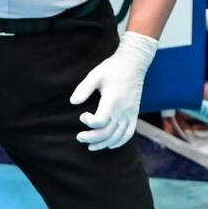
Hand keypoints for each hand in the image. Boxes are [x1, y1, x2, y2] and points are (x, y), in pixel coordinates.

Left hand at [69, 32, 157, 150]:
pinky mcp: (134, 113)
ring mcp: (130, 113)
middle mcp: (123, 110)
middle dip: (91, 138)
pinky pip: (129, 133)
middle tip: (79, 137)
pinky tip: (109, 145)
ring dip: (103, 143)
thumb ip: (83, 89)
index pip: (100, 121)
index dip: (89, 122)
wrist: (134, 62)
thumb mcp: (95, 75)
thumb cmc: (112, 68)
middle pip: (107, 132)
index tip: (82, 115)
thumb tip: (72, 102)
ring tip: (90, 146)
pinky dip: (120, 142)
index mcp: (112, 101)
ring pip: (117, 136)